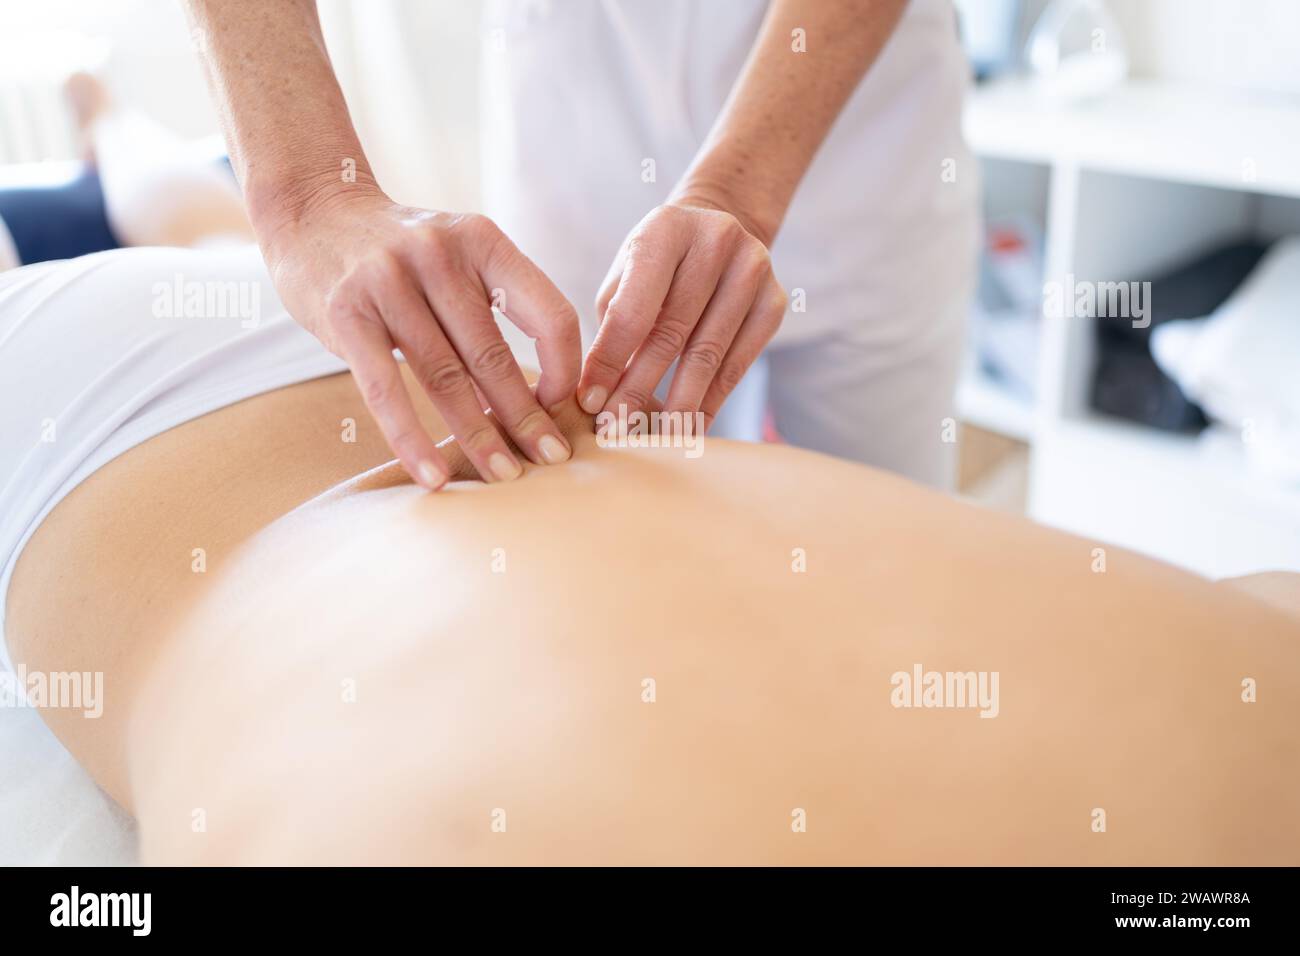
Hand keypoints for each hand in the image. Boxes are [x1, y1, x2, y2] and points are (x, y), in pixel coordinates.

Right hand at [264, 192, 579, 488]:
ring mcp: (388, 281)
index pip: (549, 313)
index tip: (562, 406)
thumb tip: (537, 394)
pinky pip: (386, 388)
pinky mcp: (346, 312)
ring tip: (503, 476)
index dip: (564, 367)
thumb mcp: (458, 255)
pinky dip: (411, 439)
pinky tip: (431, 475)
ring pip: (445, 378)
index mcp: (483, 241)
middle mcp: (440, 255)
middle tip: (552, 460)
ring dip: (478, 436)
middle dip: (527, 418)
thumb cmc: (401, 252)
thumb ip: (493, 306)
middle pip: (495, 355)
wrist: (314, 212)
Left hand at [577, 199, 786, 428]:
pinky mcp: (774, 300)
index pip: (632, 309)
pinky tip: (692, 425)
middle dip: (639, 388)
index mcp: (665, 229)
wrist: (722, 228)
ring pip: (708, 354)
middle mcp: (716, 240)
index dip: (609, 361)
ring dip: (678, 403)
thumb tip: (598, 397)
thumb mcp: (626, 275)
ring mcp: (753, 269)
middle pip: (672, 334)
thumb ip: (612, 326)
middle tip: (618, 429)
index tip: (591, 403)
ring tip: (654, 436)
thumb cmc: (658, 265)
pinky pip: (738, 363)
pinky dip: (712, 400)